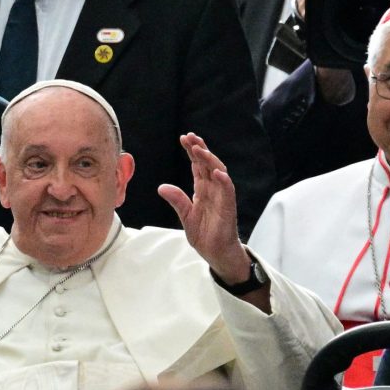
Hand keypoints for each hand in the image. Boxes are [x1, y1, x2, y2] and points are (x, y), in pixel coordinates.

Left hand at [159, 133, 251, 284]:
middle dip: (200, 149)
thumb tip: (162, 187)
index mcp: (203, 190)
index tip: (184, 138)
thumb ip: (177, 200)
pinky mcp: (228, 208)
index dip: (192, 151)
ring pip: (218, 173)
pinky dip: (224, 181)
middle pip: (208, 164)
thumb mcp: (185, 216)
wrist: (216, 253)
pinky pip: (228, 192)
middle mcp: (213, 190)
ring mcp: (222, 198)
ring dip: (210, 160)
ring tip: (200, 149)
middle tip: (190, 136)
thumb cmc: (204, 234)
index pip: (198, 165)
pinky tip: (217, 172)